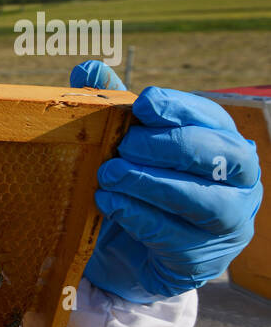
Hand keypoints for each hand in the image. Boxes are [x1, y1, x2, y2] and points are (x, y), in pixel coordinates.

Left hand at [72, 60, 262, 302]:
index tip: (142, 105)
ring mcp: (227, 222)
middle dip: (166, 147)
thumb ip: (112, 108)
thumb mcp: (124, 148)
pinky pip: (176, 235)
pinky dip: (139, 216)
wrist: (133, 256)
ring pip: (201, 198)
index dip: (178, 108)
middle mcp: (238, 181)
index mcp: (222, 143)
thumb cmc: (137, 189)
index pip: (211, 117)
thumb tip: (87, 68)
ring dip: (149, 183)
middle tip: (122, 148)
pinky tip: (109, 205)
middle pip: (218, 155)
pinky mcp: (204, 258)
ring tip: (107, 176)